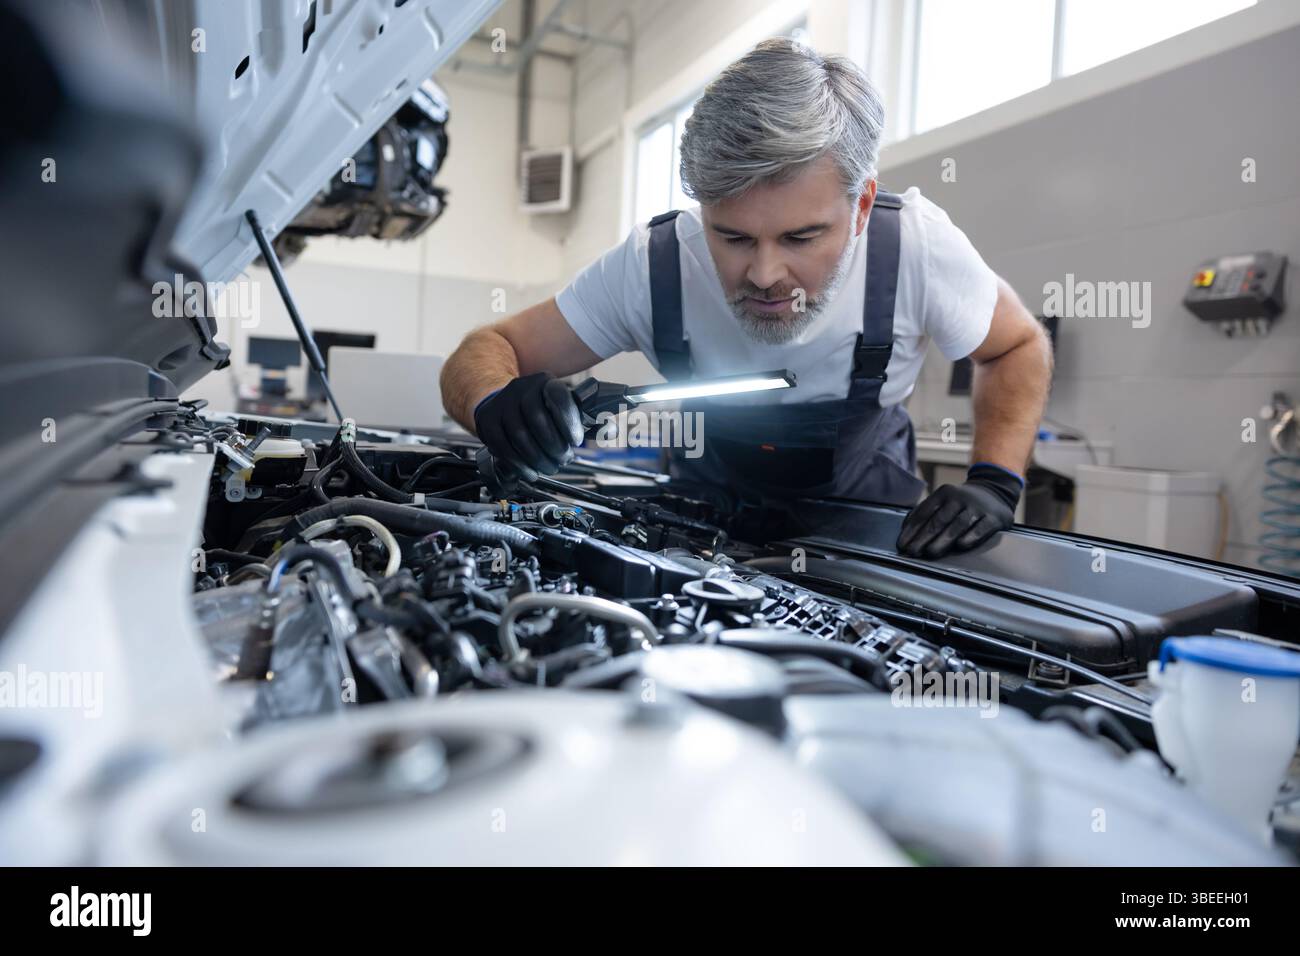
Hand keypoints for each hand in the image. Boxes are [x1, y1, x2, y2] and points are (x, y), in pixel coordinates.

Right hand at [473, 372, 583, 482]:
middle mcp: (521, 388)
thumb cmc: (538, 409)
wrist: (503, 403)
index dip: (568, 422)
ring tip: (549, 467)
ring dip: (537, 458)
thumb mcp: (558, 406)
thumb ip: (578, 419)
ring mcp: (502, 403)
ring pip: (519, 435)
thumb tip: (605, 433)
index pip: (558, 398)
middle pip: (537, 419)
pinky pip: (502, 446)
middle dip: (554, 446)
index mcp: (545, 382)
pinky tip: (530, 471)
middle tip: (563, 460)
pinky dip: (518, 464)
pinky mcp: (487, 420)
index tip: (576, 442)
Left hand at [896, 463, 1022, 558]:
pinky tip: (961, 545)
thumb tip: (906, 533)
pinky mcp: (993, 517)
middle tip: (913, 551)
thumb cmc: (961, 503)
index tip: (902, 544)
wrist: (994, 493)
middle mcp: (959, 498)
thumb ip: (926, 513)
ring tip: (931, 552)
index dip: (912, 530)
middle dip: (924, 537)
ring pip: (958, 524)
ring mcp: (977, 507)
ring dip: (943, 540)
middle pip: (939, 519)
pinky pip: (981, 528)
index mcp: (944, 493)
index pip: (924, 512)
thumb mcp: (943, 500)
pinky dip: (971, 536)